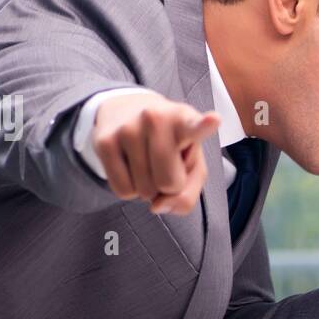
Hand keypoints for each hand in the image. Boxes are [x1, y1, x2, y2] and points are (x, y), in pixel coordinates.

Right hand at [92, 90, 220, 214]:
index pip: (195, 126)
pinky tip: (130, 166)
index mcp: (185, 120)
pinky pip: (123, 191)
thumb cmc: (170, 144)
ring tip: (147, 161)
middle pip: (169, 183)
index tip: (213, 120)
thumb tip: (157, 206)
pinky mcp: (104, 142)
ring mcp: (128, 128)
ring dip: (148, 187)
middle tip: (165, 165)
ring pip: (144, 190)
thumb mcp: (191, 164)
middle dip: (169, 185)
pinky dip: (130, 189)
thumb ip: (187, 194)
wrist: (127, 111)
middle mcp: (156, 118)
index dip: (204, 125)